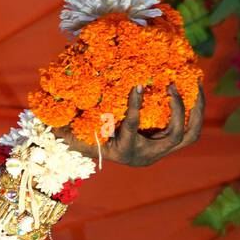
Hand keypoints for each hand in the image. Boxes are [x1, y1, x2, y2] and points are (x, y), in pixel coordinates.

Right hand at [56, 84, 203, 166]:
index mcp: (125, 151)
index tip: (137, 84)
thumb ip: (62, 125)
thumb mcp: (71, 132)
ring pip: (190, 133)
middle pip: (177, 135)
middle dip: (180, 109)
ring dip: (195, 108)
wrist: (93, 157)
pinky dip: (192, 110)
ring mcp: (161, 151)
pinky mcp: (168, 144)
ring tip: (193, 82)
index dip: (134, 107)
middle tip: (173, 84)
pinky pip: (188, 128)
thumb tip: (44, 113)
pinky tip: (190, 88)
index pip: (132, 129)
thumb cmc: (80, 141)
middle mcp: (148, 155)